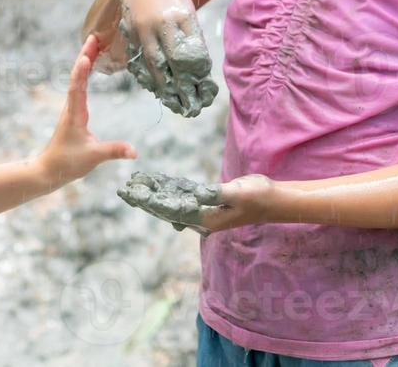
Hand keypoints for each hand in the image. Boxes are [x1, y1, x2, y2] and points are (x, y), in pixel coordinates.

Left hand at [35, 35, 136, 187]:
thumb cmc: (68, 162)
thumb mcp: (93, 157)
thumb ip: (114, 151)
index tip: (87, 54)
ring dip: (85, 60)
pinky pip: (79, 85)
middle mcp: (71, 106)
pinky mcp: (74, 111)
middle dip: (85, 55)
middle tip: (94, 36)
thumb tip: (134, 151)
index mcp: (74, 112)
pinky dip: (85, 72)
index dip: (81, 70)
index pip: (77, 86)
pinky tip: (90, 66)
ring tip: (95, 44)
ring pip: (77, 78)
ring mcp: (71, 107)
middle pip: (77, 75)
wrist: (49, 169)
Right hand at [100, 0, 218, 116]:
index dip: (195, 75)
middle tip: (189, 106)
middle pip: (168, 62)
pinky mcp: (129, 33)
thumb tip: (198, 68)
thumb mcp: (187, 12)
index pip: (188, 53)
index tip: (204, 91)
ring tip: (172, 102)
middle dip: (179, 87)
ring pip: (151, 63)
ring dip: (162, 86)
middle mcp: (157, 23)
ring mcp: (140, 29)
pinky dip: (145, 74)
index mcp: (179, 16)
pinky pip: (137, 58)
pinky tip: (153, 86)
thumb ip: (191, 38)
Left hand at [117, 171, 273, 234]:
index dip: (150, 201)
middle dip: (145, 198)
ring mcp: (204, 208)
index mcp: (205, 219)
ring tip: (135, 182)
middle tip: (123, 189)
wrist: (274, 200)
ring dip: (154, 191)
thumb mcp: (238, 193)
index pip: (170, 210)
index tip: (133, 194)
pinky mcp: (208, 199)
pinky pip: (183, 193)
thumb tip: (196, 195)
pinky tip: (157, 180)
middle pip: (165, 208)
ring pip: (172, 200)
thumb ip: (217, 194)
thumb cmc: (258, 197)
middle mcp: (201, 216)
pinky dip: (169, 187)